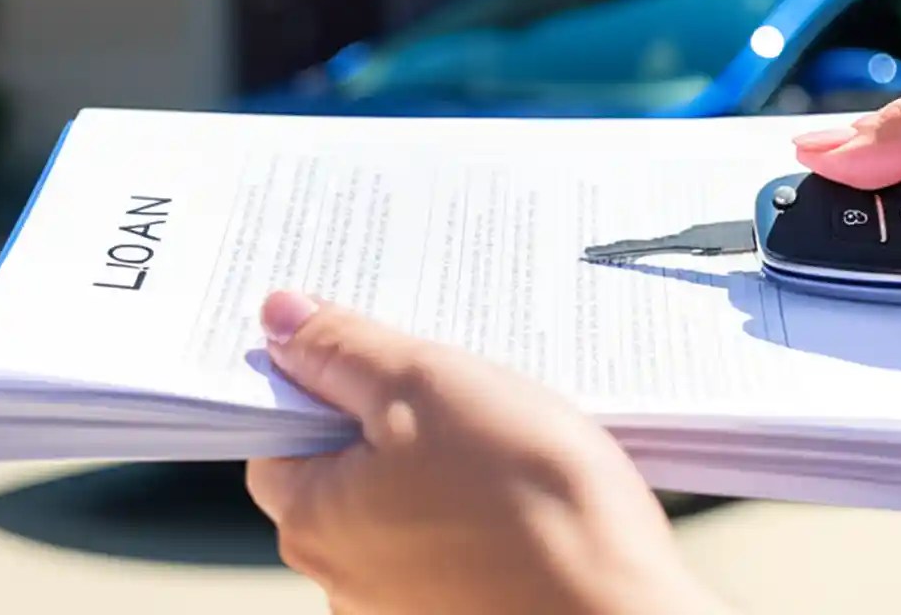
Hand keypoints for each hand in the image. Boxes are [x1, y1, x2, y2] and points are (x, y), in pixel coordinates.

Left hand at [246, 291, 729, 614]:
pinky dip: (473, 505)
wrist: (624, 610)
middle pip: (340, 469)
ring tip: (496, 431)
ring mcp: (404, 606)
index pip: (276, 434)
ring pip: (402, 503)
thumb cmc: (528, 498)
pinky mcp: (462, 611)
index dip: (314, 381)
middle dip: (385, 416)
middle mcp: (344, 579)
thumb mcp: (424, 386)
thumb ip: (343, 349)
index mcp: (313, 522)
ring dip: (436, 461)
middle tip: (445, 381)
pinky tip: (519, 483)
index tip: (361, 349)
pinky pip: (450, 539)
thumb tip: (279, 316)